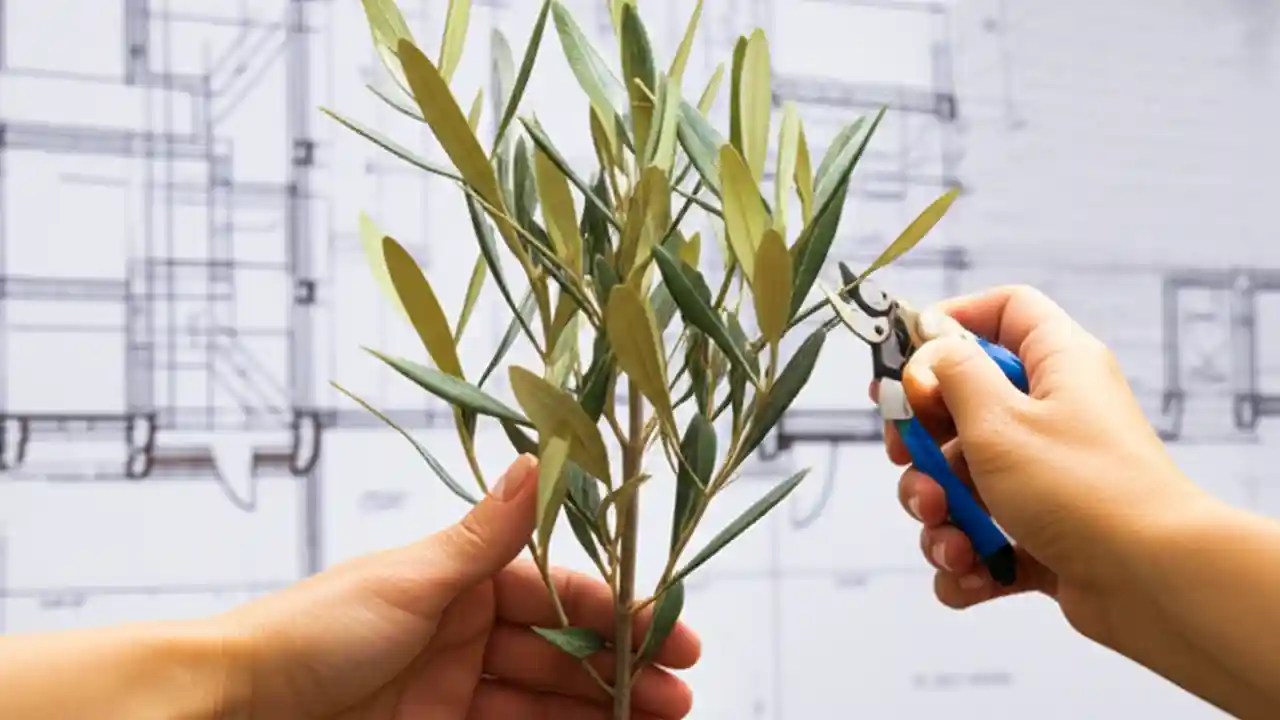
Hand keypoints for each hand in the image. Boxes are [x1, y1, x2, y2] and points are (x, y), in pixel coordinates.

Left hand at [216, 454, 698, 718]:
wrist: (236, 707)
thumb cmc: (313, 628)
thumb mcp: (412, 578)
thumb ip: (488, 533)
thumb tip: (540, 455)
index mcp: (459, 575)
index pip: (555, 588)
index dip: (614, 609)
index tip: (669, 630)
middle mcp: (464, 625)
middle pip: (561, 645)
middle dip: (622, 664)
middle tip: (681, 688)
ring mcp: (454, 682)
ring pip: (548, 693)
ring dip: (605, 704)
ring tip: (666, 717)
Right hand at [876, 285, 1209, 640]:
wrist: (1157, 583)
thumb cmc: (1085, 489)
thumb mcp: (1000, 418)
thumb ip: (951, 375)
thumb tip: (930, 350)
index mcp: (1057, 365)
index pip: (1006, 311)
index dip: (953, 321)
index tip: (908, 355)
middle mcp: (1054, 414)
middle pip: (961, 407)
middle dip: (922, 444)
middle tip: (906, 458)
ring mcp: (1047, 478)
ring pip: (962, 481)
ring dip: (938, 513)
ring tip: (952, 541)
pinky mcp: (1043, 534)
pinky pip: (982, 538)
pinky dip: (966, 559)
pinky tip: (972, 574)